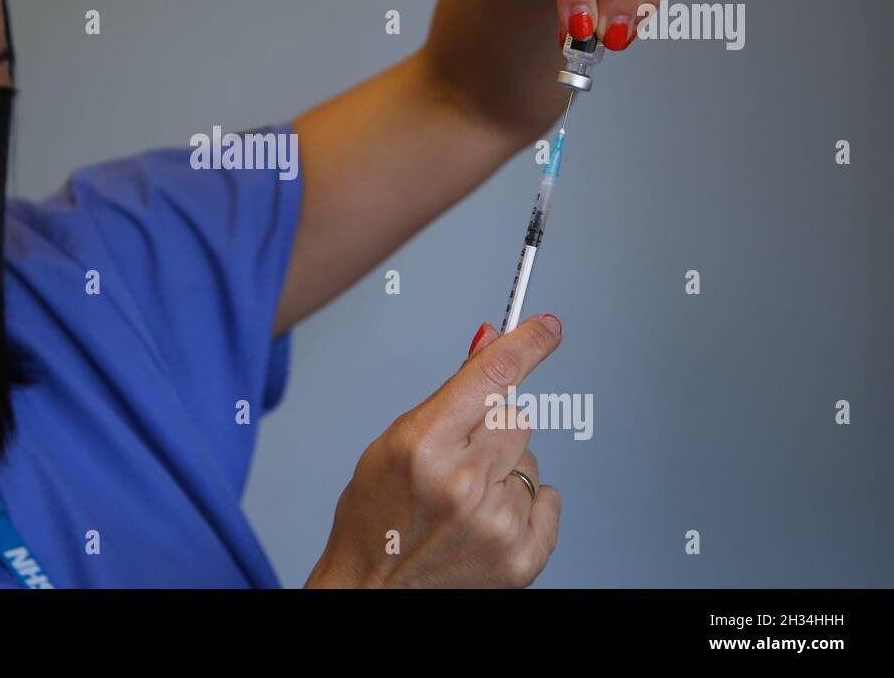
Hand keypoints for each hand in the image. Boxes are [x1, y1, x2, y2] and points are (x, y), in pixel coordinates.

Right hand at [305, 315, 563, 587]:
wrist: (372, 593)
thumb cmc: (374, 519)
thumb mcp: (393, 443)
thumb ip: (447, 395)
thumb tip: (489, 342)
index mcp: (423, 446)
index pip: (492, 376)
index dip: (527, 343)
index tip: (548, 327)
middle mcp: (463, 483)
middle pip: (516, 415)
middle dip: (493, 425)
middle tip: (461, 454)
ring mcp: (495, 524)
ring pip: (530, 457)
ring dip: (504, 469)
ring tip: (465, 499)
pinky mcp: (520, 558)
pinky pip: (548, 498)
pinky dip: (524, 503)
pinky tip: (487, 519)